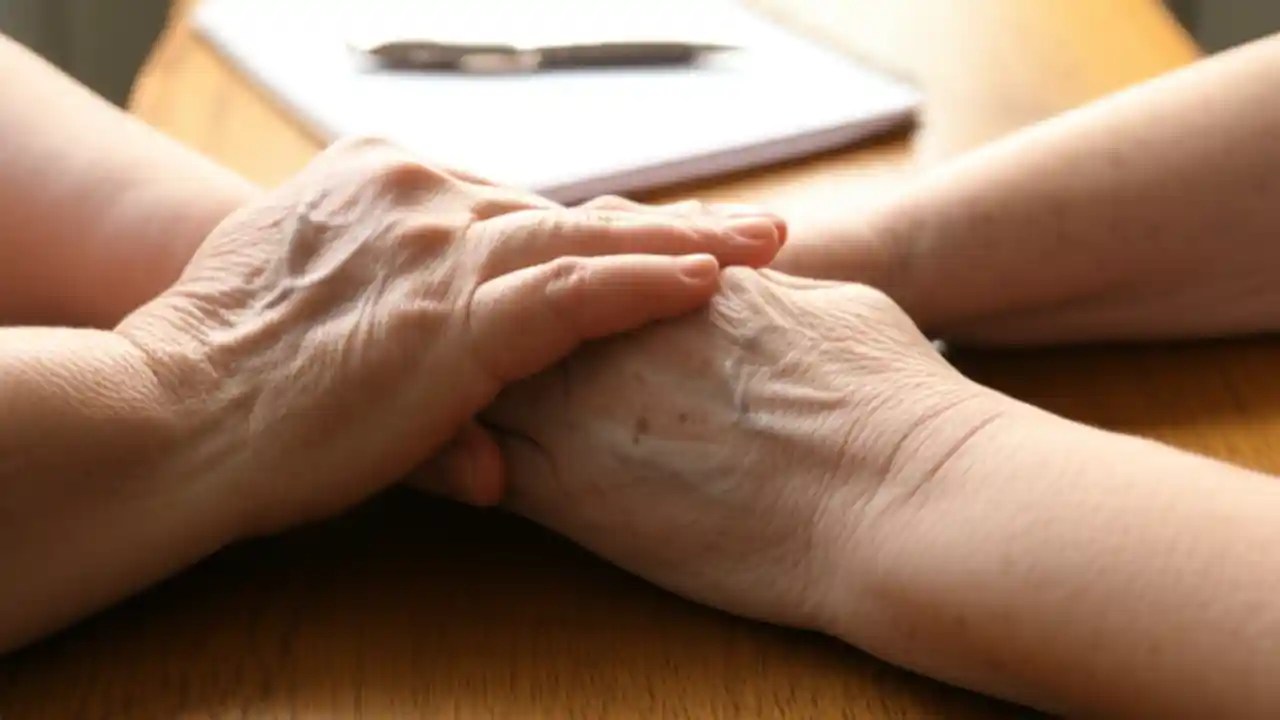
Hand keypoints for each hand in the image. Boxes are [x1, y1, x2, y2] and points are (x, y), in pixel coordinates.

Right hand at [114, 138, 783, 536]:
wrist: (172, 417)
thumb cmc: (228, 379)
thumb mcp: (311, 318)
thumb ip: (403, 344)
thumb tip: (498, 456)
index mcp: (380, 185)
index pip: (515, 206)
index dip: (594, 227)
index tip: (659, 238)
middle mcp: (417, 198)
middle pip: (565, 208)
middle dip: (660, 224)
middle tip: (746, 231)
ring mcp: (437, 249)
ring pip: (586, 236)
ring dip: (683, 244)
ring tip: (762, 247)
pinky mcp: (452, 314)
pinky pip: (574, 288)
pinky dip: (644, 283)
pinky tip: (708, 284)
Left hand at [481, 268, 1008, 631]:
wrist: (897, 494)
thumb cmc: (894, 401)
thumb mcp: (834, 310)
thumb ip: (771, 298)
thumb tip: (765, 292)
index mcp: (674, 286)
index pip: (575, 259)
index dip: (548, 279)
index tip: (537, 299)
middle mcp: (610, 334)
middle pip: (506, 308)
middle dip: (490, 323)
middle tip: (472, 348)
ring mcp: (580, 412)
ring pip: (476, 380)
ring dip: (466, 387)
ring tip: (451, 404)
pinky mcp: (572, 498)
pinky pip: (479, 464)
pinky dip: (462, 460)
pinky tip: (458, 467)